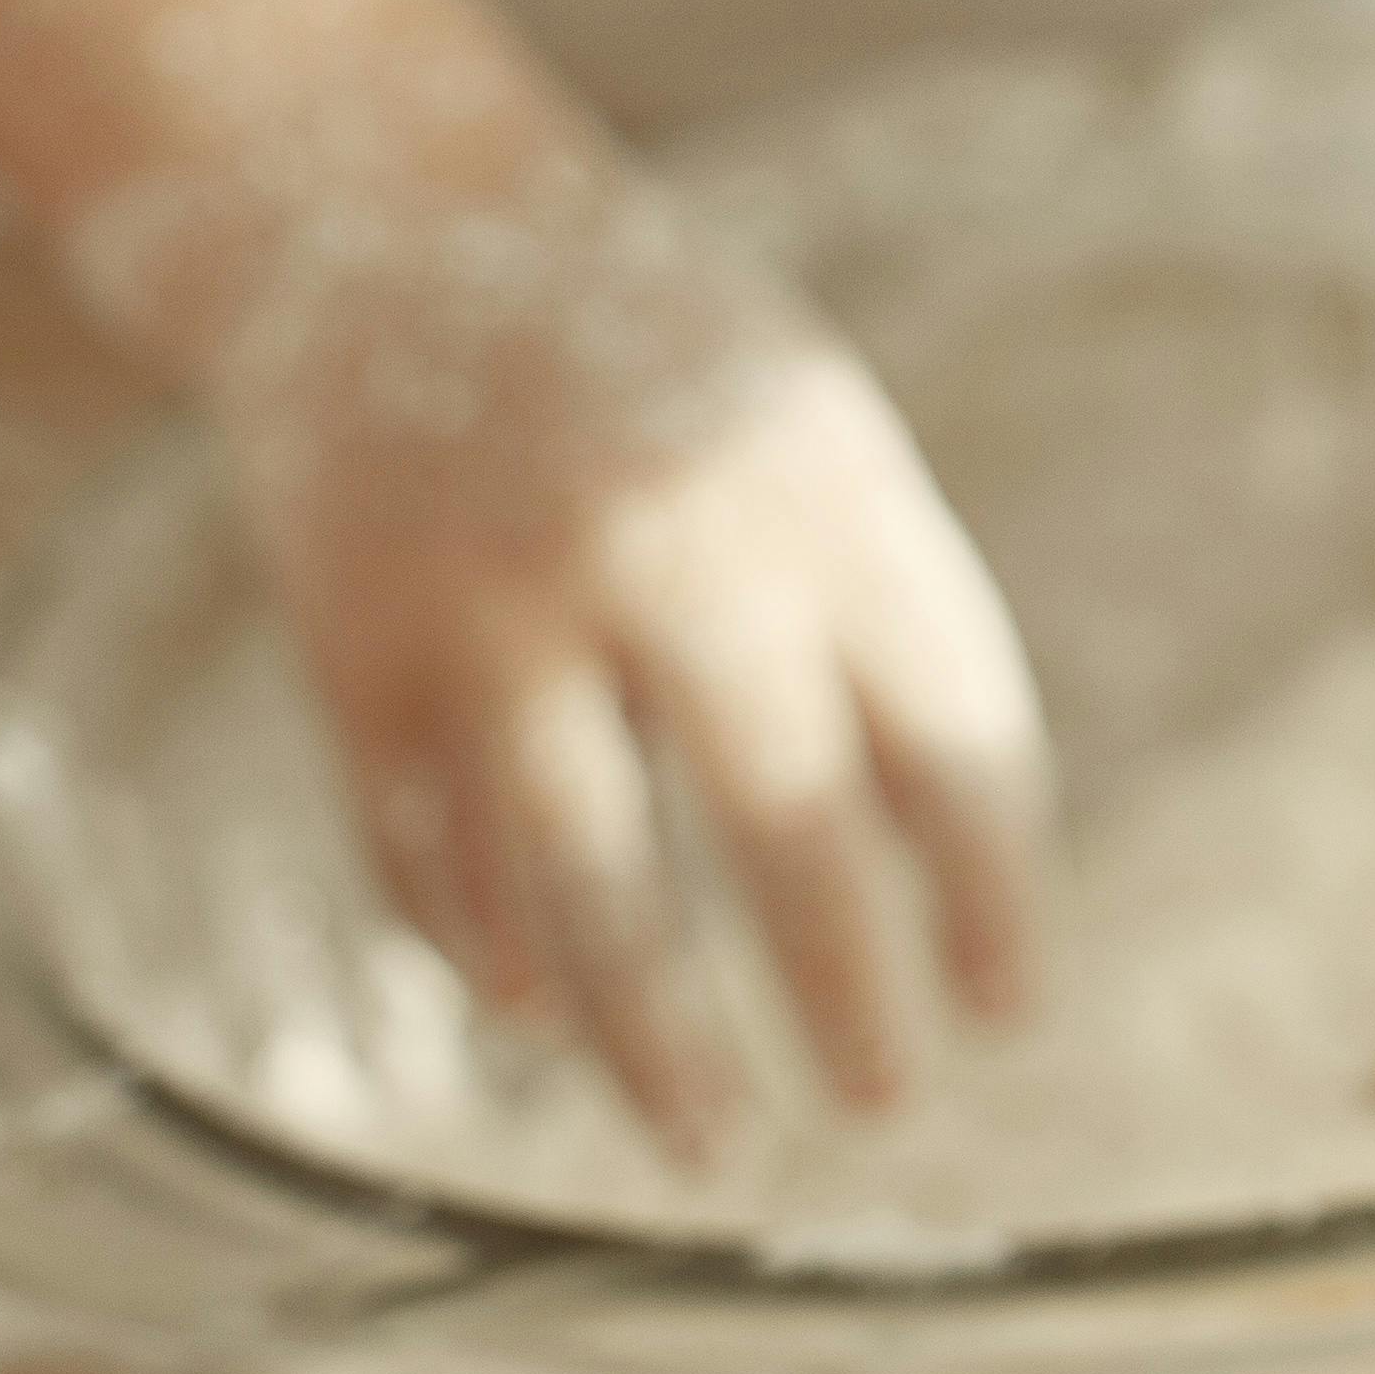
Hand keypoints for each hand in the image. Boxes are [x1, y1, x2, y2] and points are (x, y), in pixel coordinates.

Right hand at [82, 155, 1045, 1158]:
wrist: (402, 233)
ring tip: (712, 1140)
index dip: (993, 890)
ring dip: (657, 1040)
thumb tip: (947, 873)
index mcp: (826, 495)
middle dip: (847, 988)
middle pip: (789, 829)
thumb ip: (883, 628)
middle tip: (886, 1099)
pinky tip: (546, 1010)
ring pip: (590, 888)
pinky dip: (495, 951)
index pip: (952, 736)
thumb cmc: (669, 378)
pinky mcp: (360, 660)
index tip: (1013, 1008)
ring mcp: (504, 613)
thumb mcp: (817, 449)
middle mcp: (674, 553)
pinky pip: (436, 861)